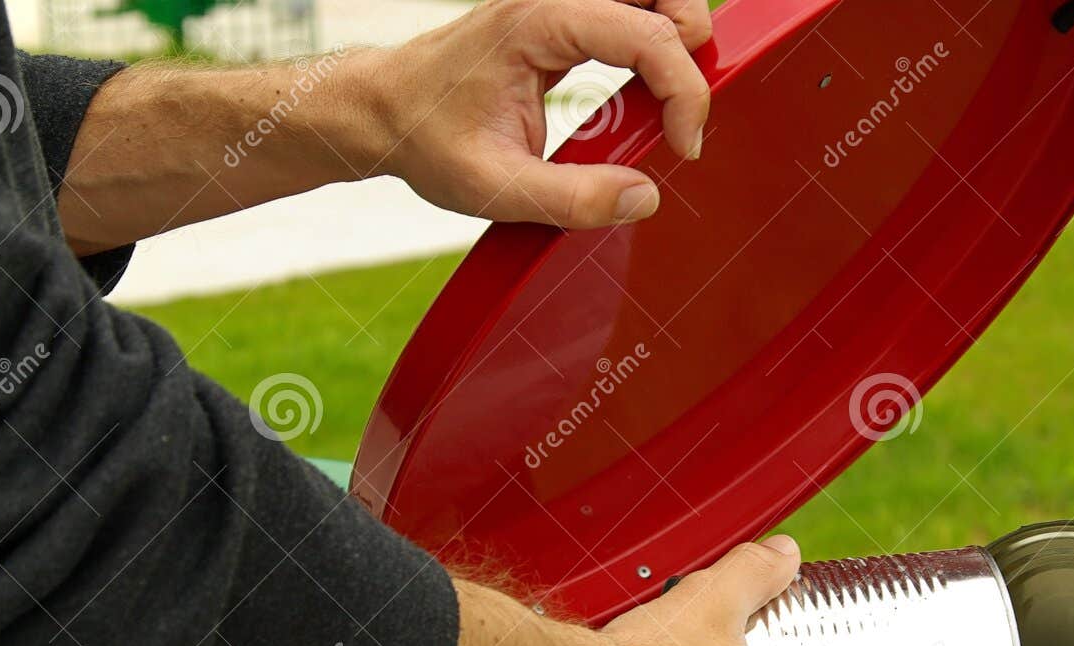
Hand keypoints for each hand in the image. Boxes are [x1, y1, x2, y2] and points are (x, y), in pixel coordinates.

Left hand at [365, 0, 711, 228]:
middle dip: (690, 43)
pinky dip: (652, 44)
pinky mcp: (559, 19)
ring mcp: (555, 5)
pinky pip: (625, 12)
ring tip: (675, 98)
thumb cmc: (429, 140)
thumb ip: (573, 198)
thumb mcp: (496, 187)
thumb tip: (644, 197)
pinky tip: (649, 92)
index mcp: (537, 22)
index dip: (683, 90)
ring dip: (675, 37)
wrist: (384, 112)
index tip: (684, 147)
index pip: (643, 32)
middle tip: (687, 111)